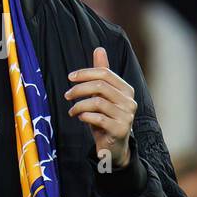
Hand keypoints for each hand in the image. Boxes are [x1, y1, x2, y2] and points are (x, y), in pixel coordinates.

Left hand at [64, 46, 136, 168]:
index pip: (105, 73)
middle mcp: (129, 101)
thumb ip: (102, 74)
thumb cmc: (106, 118)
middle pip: (100, 86)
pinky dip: (85, 116)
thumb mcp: (102, 95)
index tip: (70, 77)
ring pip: (98, 102)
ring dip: (79, 105)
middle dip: (79, 88)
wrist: (113, 147)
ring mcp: (127, 116)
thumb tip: (99, 49)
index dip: (85, 72)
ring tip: (72, 111)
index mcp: (126, 89)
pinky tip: (80, 118)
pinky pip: (99, 119)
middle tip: (67, 95)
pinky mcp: (120, 130)